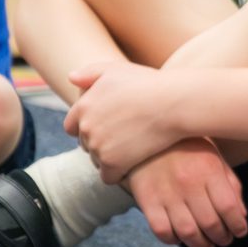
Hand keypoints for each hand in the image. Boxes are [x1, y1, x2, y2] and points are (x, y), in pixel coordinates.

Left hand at [64, 60, 184, 182]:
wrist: (176, 104)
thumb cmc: (151, 84)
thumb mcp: (118, 69)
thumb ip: (91, 72)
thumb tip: (71, 77)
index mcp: (83, 106)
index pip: (71, 126)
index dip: (88, 127)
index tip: (108, 126)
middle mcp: (86, 127)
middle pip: (85, 144)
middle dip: (100, 142)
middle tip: (124, 137)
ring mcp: (99, 146)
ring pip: (97, 160)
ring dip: (111, 158)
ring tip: (132, 149)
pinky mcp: (113, 163)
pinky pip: (108, 177)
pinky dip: (119, 174)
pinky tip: (134, 165)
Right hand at [123, 138, 247, 246]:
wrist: (148, 134)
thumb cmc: (189, 147)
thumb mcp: (215, 158)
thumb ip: (231, 185)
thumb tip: (241, 216)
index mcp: (209, 169)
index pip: (228, 207)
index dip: (237, 225)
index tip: (240, 232)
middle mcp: (188, 182)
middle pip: (210, 223)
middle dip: (222, 237)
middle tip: (225, 240)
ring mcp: (166, 193)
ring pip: (187, 231)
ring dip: (201, 245)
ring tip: (207, 245)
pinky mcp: (147, 200)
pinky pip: (161, 230)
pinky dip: (173, 240)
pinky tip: (181, 238)